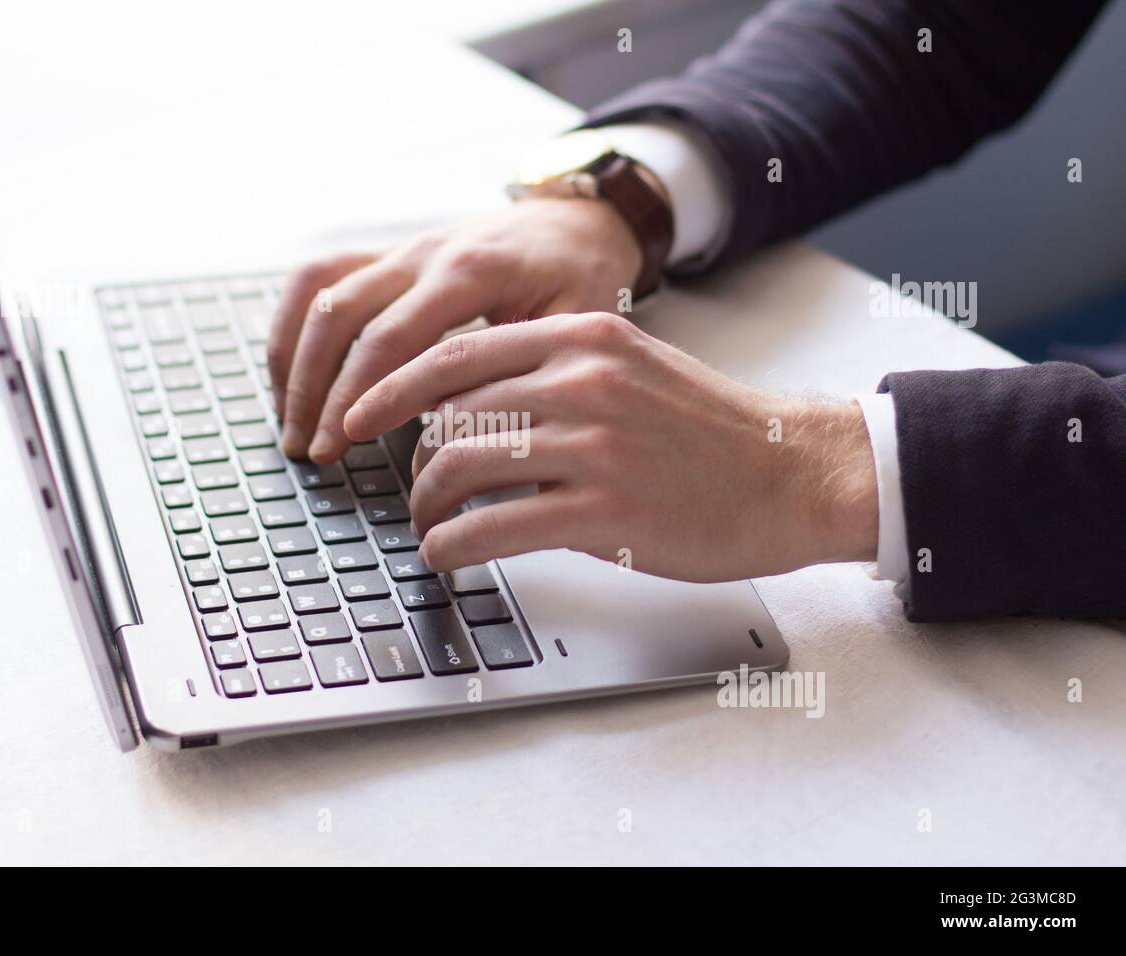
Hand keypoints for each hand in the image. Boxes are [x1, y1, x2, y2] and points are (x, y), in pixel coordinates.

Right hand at [268, 197, 642, 462]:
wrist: (581, 220)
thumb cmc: (582, 278)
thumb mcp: (572, 328)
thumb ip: (522, 375)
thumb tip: (475, 445)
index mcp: (472, 270)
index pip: (392, 338)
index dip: (359, 394)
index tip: (340, 443)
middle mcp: (425, 252)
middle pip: (340, 315)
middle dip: (316, 389)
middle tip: (311, 451)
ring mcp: (401, 248)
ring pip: (317, 291)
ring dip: (293, 359)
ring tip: (291, 423)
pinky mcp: (388, 254)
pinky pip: (319, 277)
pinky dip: (292, 324)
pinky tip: (290, 376)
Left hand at [343, 312, 877, 581]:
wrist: (793, 475)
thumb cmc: (712, 432)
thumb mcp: (634, 367)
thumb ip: (558, 371)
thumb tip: (473, 405)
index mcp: (585, 337)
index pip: (457, 354)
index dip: (393, 388)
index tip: (361, 415)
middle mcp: (583, 382)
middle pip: (451, 416)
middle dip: (414, 461)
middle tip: (410, 491)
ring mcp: (593, 447)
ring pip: (461, 468)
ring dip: (428, 507)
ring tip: (428, 527)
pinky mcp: (604, 513)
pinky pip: (492, 528)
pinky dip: (452, 545)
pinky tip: (447, 554)